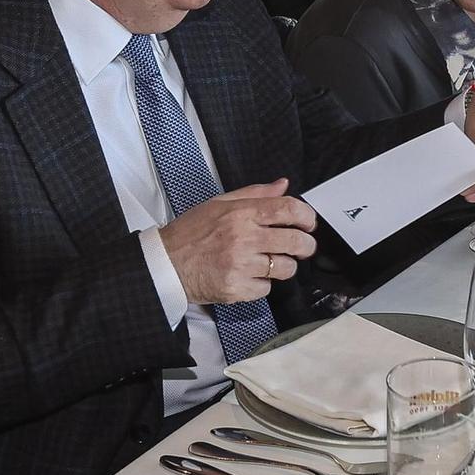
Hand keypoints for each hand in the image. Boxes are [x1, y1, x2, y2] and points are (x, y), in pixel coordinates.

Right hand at [159, 179, 316, 303]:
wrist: (166, 264)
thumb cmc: (190, 233)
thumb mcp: (219, 204)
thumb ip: (254, 194)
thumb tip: (282, 185)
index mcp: (241, 214)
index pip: (288, 210)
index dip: (307, 216)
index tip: (309, 223)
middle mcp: (243, 238)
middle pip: (296, 242)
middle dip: (306, 245)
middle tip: (301, 246)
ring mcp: (241, 265)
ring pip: (285, 268)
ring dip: (283, 266)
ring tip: (269, 262)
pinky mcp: (237, 288)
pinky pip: (266, 288)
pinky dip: (261, 284)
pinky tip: (248, 276)